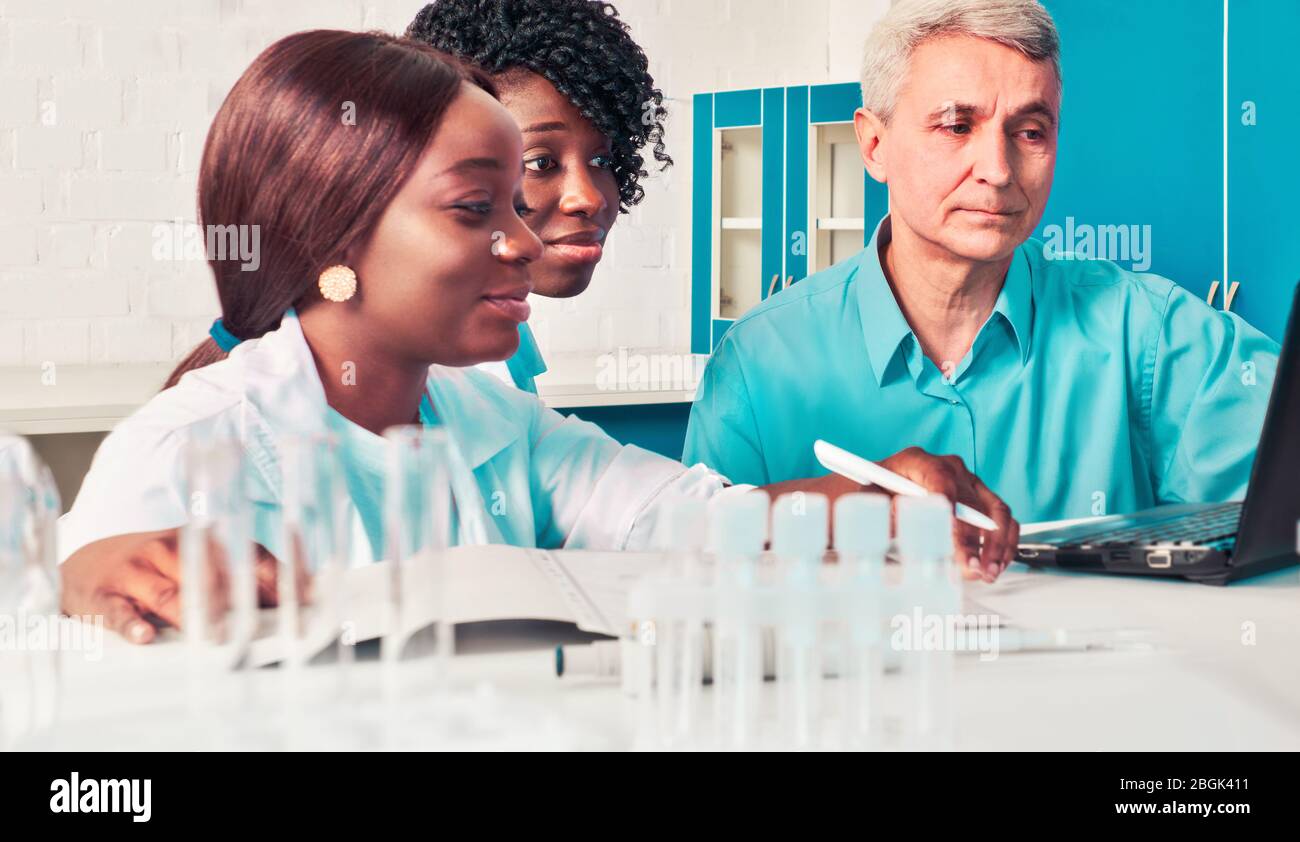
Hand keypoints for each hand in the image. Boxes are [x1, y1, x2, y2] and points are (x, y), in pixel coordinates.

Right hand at [61, 530, 294, 643]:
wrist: (86, 564)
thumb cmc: (158, 568)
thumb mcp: (195, 563)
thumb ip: (238, 579)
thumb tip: (291, 604)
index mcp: (201, 541)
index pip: (246, 555)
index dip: (277, 578)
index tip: (305, 600)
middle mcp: (170, 550)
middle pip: (210, 574)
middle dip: (236, 599)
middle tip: (258, 622)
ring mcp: (135, 571)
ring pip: (168, 594)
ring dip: (191, 614)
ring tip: (210, 635)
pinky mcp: (104, 595)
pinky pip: (119, 611)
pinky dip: (131, 625)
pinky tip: (144, 636)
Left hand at [877, 447, 1018, 581]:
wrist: (878, 490)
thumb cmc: (873, 492)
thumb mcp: (868, 499)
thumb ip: (886, 509)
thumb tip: (904, 522)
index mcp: (918, 461)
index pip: (940, 480)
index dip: (950, 509)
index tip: (952, 535)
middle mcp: (949, 468)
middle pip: (971, 501)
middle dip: (972, 539)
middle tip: (969, 568)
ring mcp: (968, 482)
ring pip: (996, 509)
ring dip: (996, 544)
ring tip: (987, 572)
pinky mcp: (980, 498)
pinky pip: (1003, 518)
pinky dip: (1004, 542)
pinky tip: (996, 563)